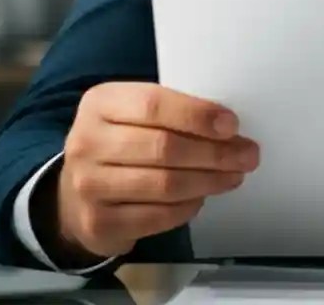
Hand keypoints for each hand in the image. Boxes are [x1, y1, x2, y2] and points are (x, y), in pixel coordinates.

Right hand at [44, 83, 259, 264]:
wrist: (75, 194)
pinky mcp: (99, 221)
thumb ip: (171, 113)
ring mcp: (89, 184)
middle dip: (214, 152)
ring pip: (164, 184)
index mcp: (101, 103)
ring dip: (209, 181)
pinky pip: (158, 216)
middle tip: (247, 155)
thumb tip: (228, 127)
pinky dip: (188, 206)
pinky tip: (202, 197)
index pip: (152, 104)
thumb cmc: (120, 144)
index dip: (196, 115)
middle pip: (163, 147)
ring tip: (234, 176)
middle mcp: (88, 141)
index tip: (232, 125)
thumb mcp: (134, 115)